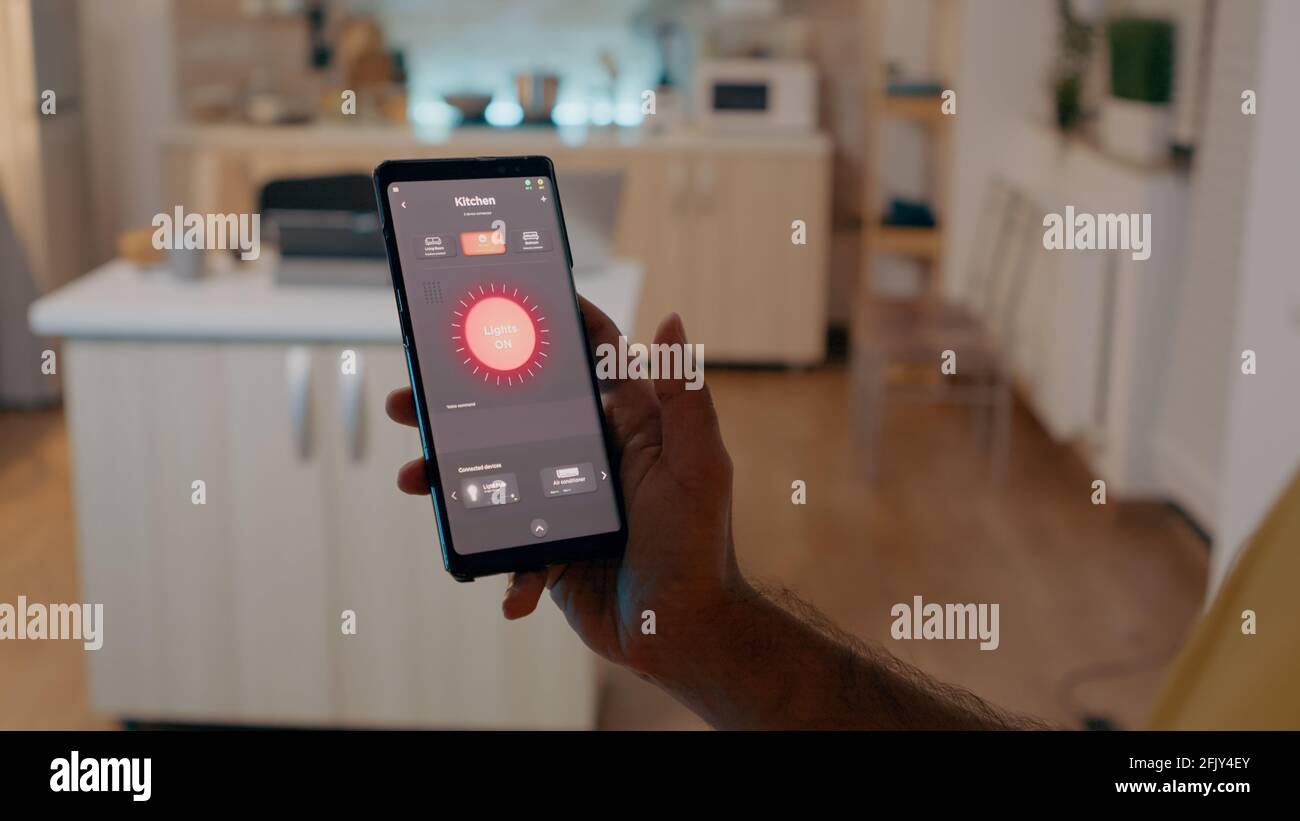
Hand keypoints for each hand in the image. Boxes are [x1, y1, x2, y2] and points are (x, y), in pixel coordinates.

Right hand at [385, 296, 745, 675]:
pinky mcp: (547, 550)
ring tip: (413, 478)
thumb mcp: (698, 466)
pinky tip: (505, 583)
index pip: (589, 361)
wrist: (684, 634)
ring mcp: (563, 503)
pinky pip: (505, 544)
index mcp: (627, 427)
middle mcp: (591, 458)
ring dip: (449, 476)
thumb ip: (685, 397)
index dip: (554, 326)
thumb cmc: (699, 545)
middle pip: (519, 414)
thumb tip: (671, 320)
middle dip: (463, 402)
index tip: (509, 298)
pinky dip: (492, 559)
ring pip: (494, 476)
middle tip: (411, 394)